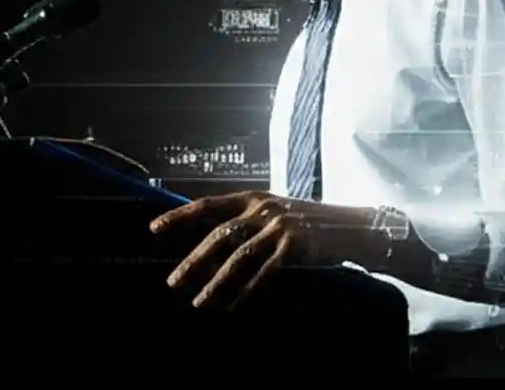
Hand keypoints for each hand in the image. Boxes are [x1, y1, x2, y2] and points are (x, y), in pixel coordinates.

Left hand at [149, 190, 381, 310]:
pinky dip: (248, 291)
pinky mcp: (295, 246)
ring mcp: (279, 226)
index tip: (154, 229)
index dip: (180, 216)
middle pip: (218, 235)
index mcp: (251, 197)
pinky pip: (265, 272)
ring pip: (238, 256)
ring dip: (216, 282)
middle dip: (193, 260)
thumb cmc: (305, 223)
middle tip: (172, 282)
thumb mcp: (272, 212)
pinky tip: (234, 306)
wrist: (350, 227)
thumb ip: (243, 219)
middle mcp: (262, 208)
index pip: (208, 204)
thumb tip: (207, 235)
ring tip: (199, 303)